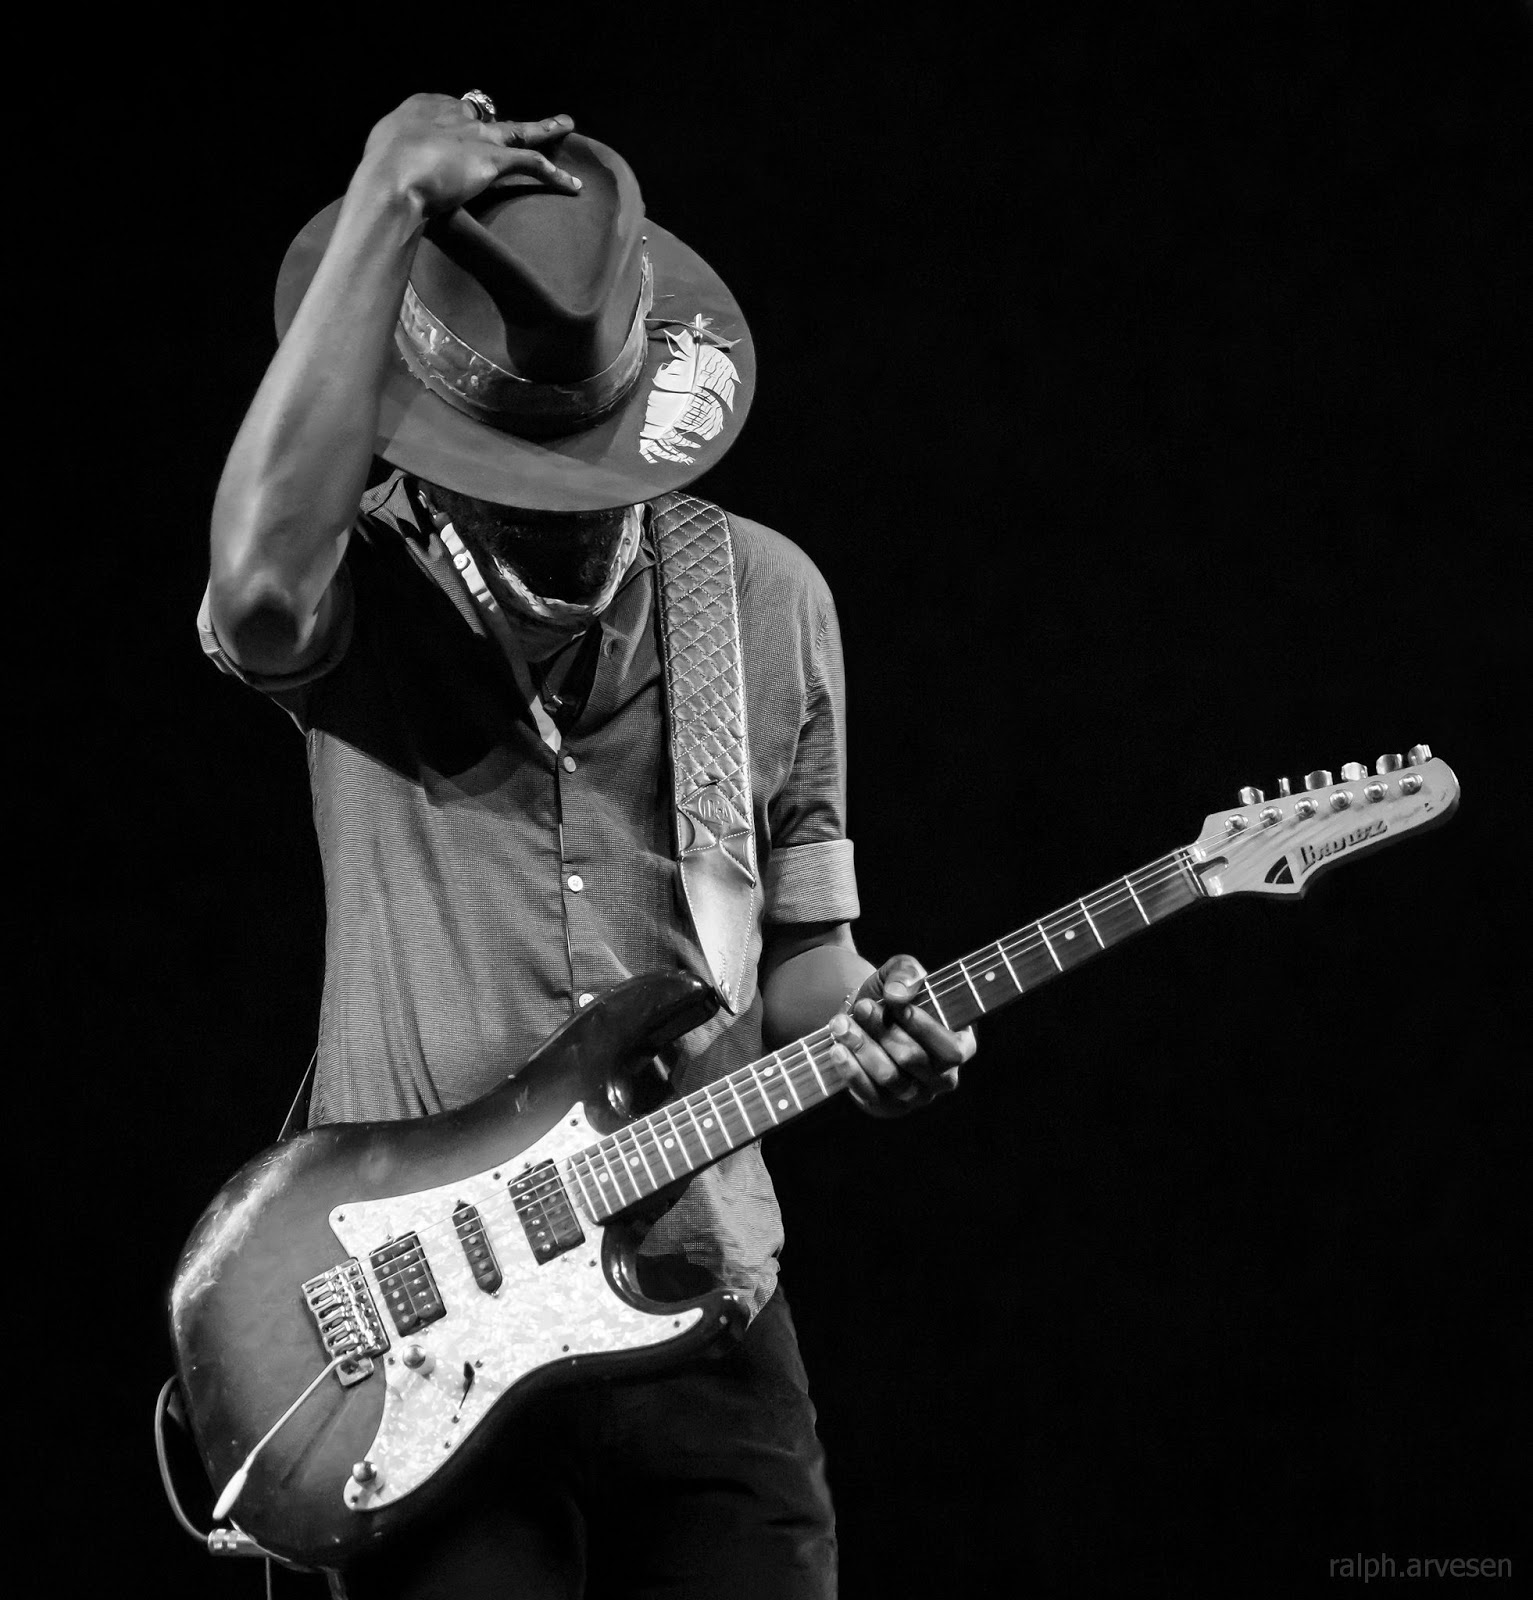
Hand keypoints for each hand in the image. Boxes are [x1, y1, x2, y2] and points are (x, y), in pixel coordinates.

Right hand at [357, 93, 581, 215]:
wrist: (392, 181)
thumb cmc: (379, 175)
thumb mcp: (382, 157)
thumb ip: (397, 159)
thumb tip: (397, 176)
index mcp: (421, 107)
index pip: (451, 111)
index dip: (460, 129)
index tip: (461, 145)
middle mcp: (453, 115)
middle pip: (486, 115)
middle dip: (502, 124)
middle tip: (519, 128)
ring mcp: (476, 136)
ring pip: (518, 131)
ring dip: (544, 130)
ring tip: (566, 126)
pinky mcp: (494, 159)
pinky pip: (533, 164)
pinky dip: (554, 174)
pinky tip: (572, 184)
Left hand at [829, 956, 975, 1117]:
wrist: (863, 1015)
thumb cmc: (893, 995)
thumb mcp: (900, 972)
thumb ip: (906, 972)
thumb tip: (898, 994)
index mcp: (961, 1046)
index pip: (952, 1049)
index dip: (925, 1029)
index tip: (897, 1006)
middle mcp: (943, 1077)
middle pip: (914, 1060)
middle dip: (884, 1031)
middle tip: (861, 1007)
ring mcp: (915, 1096)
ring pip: (889, 1076)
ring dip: (863, 1047)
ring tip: (841, 1023)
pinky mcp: (886, 1106)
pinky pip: (869, 1093)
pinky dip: (851, 1070)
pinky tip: (837, 1049)